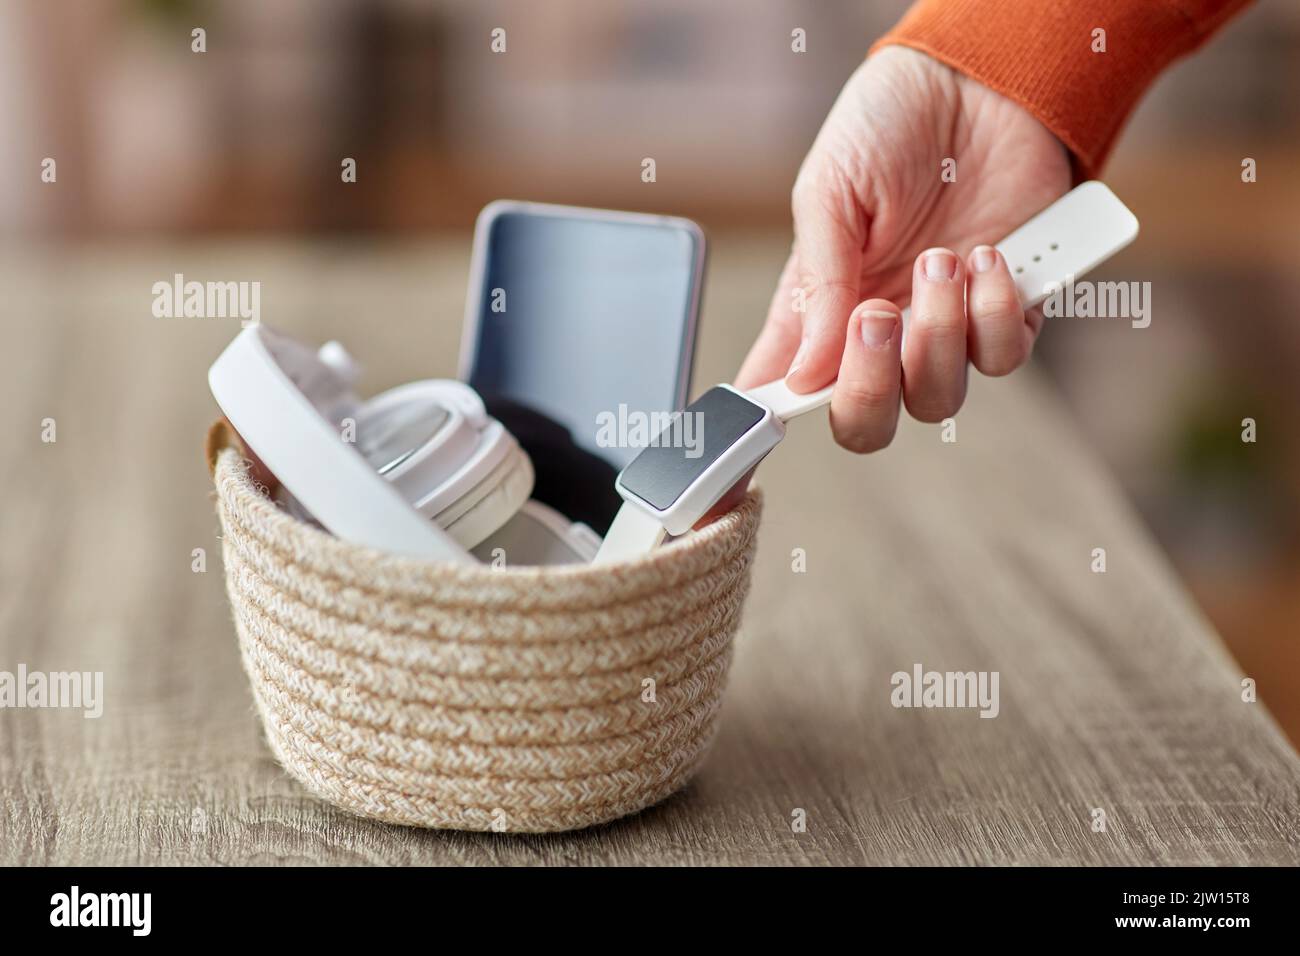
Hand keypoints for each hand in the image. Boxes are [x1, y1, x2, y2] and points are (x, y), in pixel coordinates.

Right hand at [735, 46, 1072, 451]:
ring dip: (938, 334)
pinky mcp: (1005, 311)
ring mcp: (942, 328)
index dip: (771, 419)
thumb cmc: (888, 125)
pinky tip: (987, 254)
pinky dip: (993, 310)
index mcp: (821, 309)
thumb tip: (801, 373)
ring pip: (936, 398)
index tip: (761, 423)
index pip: (787, 385)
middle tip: (876, 315)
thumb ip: (817, 287)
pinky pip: (1001, 355)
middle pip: (866, 422)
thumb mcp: (828, 194)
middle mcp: (879, 332)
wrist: (978, 81)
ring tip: (941, 259)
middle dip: (868, 388)